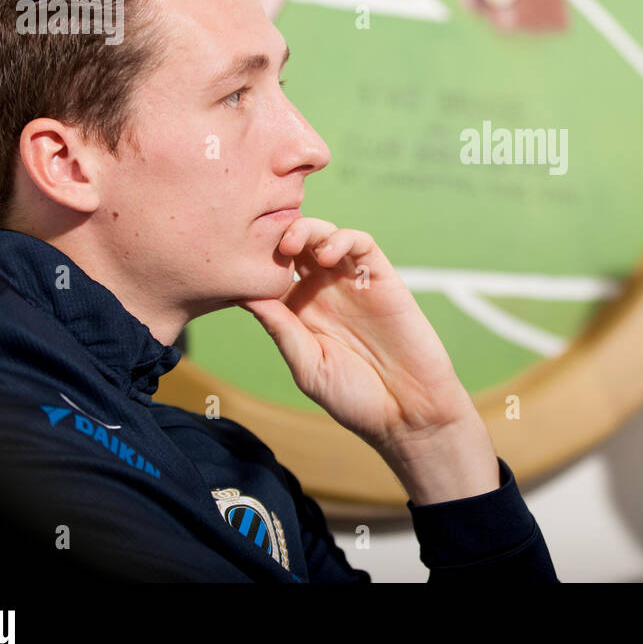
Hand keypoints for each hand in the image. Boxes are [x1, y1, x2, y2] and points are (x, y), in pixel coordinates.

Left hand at [238, 217, 497, 502]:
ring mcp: (353, 283)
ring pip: (326, 236)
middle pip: (296, 247)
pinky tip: (326, 256)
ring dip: (307, 230)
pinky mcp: (383, 278)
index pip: (271, 273)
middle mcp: (324, 292)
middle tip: (267, 246)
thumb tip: (243, 296)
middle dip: (277, 236)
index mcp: (300, 313)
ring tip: (292, 245)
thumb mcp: (307, 366)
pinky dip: (342, 238)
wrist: (407, 412)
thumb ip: (281, 329)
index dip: (254, 262)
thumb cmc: (355, 399)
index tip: (235, 262)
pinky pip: (362, 244)